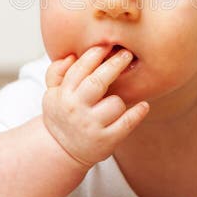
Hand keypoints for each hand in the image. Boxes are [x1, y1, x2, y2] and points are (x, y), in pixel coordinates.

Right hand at [41, 45, 149, 170]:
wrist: (62, 150)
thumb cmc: (62, 114)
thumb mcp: (52, 93)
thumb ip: (57, 72)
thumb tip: (71, 56)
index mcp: (63, 95)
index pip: (79, 69)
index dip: (94, 55)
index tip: (107, 45)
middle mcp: (76, 109)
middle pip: (97, 82)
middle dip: (114, 65)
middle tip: (127, 53)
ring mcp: (91, 126)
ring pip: (115, 103)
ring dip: (120, 99)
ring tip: (117, 101)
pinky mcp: (106, 140)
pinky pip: (126, 123)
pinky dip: (137, 114)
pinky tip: (144, 106)